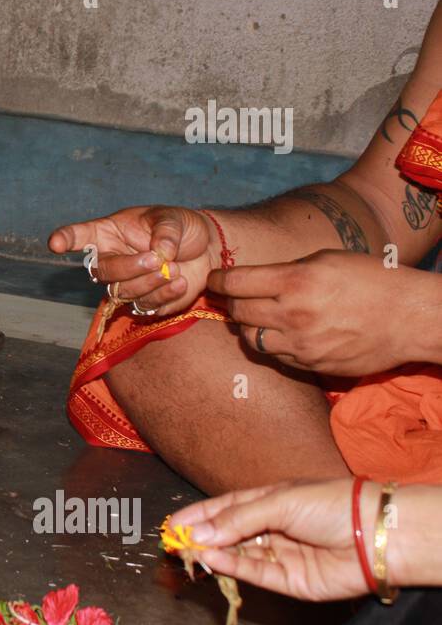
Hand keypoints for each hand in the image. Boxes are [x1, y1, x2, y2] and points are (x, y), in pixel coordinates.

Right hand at [48, 205, 214, 315]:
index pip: (80, 236)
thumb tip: (160, 253)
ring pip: (123, 293)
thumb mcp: (174, 219)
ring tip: (173, 270)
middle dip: (127, 268)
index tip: (55, 243)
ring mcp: (127, 283)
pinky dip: (164, 296)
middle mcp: (112, 260)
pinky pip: (145, 307)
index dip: (66, 239)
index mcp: (109, 233)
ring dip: (148, 283)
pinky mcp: (146, 302)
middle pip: (101, 273)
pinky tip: (181, 282)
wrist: (208, 249)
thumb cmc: (183, 227)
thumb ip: (165, 233)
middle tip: (155, 259)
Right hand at [168, 480, 368, 601]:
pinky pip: (254, 574)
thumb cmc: (331, 505)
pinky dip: (233, 568)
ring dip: (214, 553)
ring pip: (238, 555)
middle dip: (201, 536)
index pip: (225, 508)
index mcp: (270, 500)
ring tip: (190, 551)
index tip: (173, 523)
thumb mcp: (279, 501)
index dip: (199, 515)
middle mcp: (272, 528)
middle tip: (173, 542)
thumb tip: (199, 532)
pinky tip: (214, 559)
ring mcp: (280, 555)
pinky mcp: (288, 581)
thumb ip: (237, 519)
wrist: (375, 536)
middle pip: (227, 533)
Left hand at [205, 249, 434, 375]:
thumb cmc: (372, 280)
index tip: (214, 279)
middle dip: (231, 302)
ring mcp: (301, 344)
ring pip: (250, 338)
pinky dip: (271, 343)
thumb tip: (254, 278)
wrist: (411, 317)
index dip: (218, 281)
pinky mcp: (310, 364)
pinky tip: (283, 332)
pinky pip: (275, 355)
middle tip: (234, 296)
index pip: (235, 284)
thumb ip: (286, 270)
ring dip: (248, 326)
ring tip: (258, 315)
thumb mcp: (327, 259)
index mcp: (296, 282)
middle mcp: (294, 315)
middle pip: (237, 312)